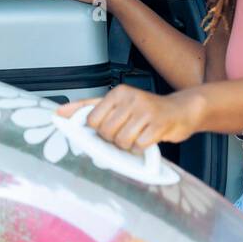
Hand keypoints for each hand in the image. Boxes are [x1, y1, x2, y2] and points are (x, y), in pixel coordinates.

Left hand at [57, 86, 204, 150]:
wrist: (182, 110)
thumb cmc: (146, 110)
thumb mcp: (116, 103)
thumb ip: (87, 107)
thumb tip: (59, 113)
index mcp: (117, 93)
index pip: (92, 120)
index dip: (99, 130)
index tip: (109, 128)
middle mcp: (130, 98)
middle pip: (106, 132)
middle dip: (114, 139)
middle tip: (127, 132)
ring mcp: (146, 110)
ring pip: (122, 140)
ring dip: (129, 145)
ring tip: (138, 135)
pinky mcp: (159, 124)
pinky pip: (139, 146)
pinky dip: (142, 148)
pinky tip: (148, 138)